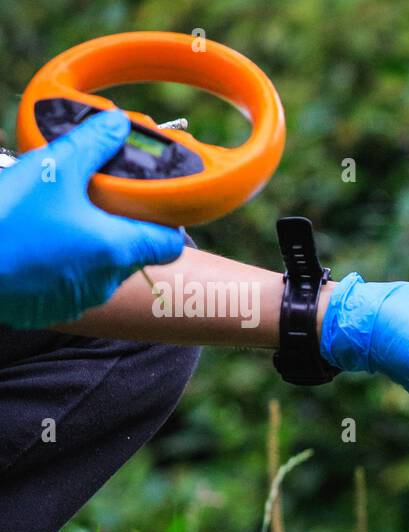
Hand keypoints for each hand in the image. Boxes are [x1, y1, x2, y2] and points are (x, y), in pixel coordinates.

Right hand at [0, 110, 184, 328]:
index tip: (145, 204)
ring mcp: (80, 299)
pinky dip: (63, 264)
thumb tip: (117, 124)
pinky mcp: (53, 309)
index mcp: (117, 249)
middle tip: (92, 200)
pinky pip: (71, 284)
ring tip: (55, 217)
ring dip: (88, 244)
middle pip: (134, 252)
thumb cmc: (7, 219)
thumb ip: (92, 144)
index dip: (164, 222)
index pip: (170, 244)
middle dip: (117, 225)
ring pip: (101, 268)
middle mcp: (107, 281)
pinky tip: (37, 242)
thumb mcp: (51, 169)